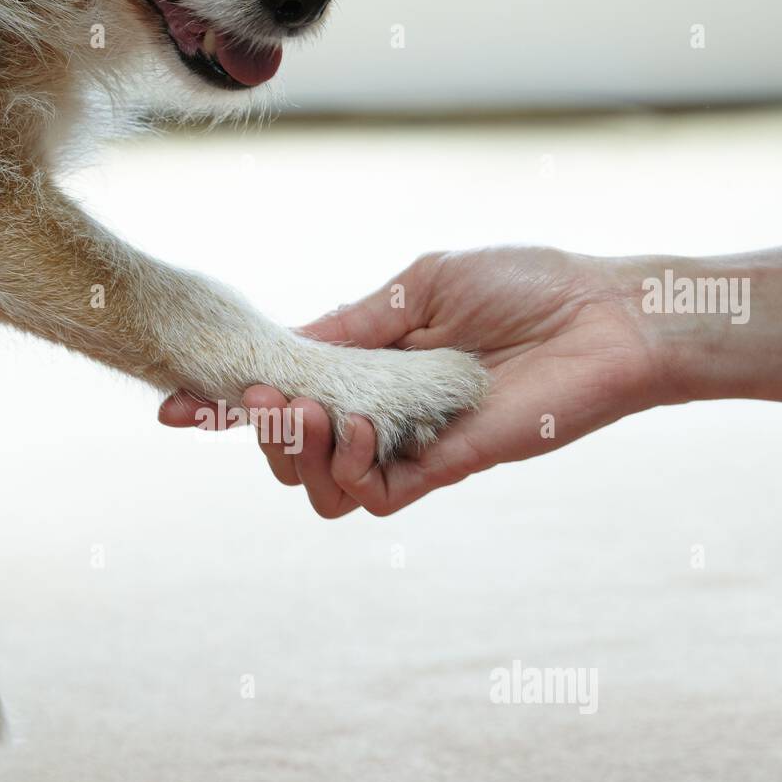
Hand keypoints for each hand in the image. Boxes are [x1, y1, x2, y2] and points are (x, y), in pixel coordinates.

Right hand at [160, 247, 662, 516]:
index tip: (176, 406)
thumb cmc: (525, 287)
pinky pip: (373, 496)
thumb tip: (286, 347)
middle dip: (262, 433)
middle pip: (292, 455)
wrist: (605, 314)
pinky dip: (350, 469)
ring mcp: (410, 448)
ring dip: (300, 456)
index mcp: (371, 369)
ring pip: (323, 489)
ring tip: (317, 414)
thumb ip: (352, 323)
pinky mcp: (445, 469)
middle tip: (266, 400)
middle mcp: (382, 416)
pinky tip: (363, 425)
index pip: (287, 396)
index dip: (227, 407)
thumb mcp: (419, 285)